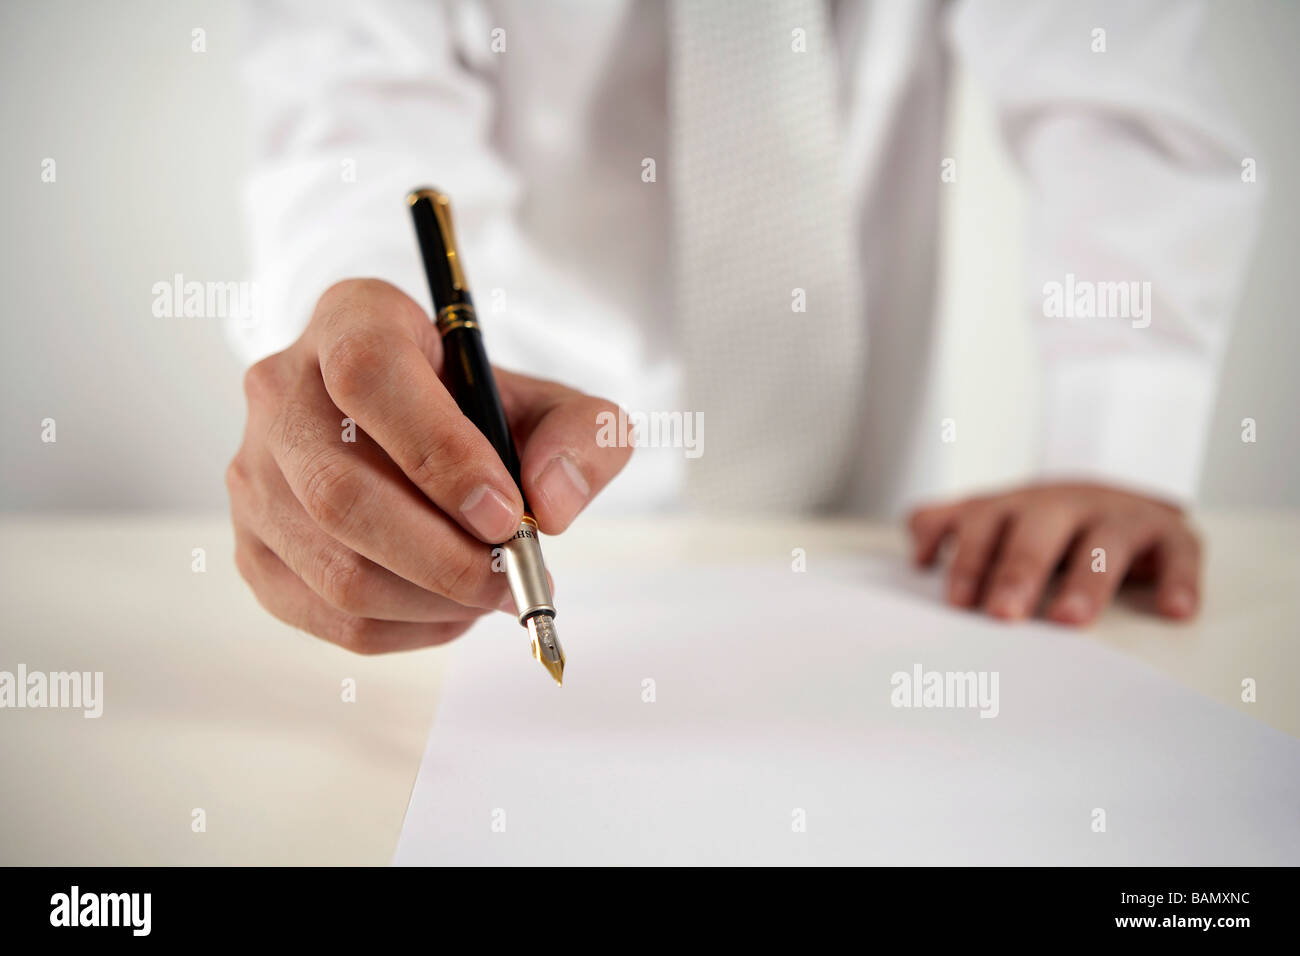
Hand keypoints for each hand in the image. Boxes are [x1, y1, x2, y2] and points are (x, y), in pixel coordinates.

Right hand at [227, 279, 630, 652]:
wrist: (422, 435)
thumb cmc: (482, 413)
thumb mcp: (552, 402)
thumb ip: (582, 435)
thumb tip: (548, 505)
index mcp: (351, 320)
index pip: (368, 378)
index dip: (439, 454)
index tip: (507, 512)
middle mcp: (281, 389)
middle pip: (341, 494)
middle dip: (445, 558)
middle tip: (514, 577)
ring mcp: (253, 472)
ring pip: (334, 568)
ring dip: (432, 601)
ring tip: (490, 591)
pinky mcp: (252, 546)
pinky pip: (325, 615)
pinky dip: (405, 630)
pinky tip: (449, 608)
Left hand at [907, 482, 1200, 624]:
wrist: (1122, 495)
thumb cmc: (1045, 522)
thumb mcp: (996, 517)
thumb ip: (947, 525)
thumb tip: (915, 546)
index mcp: (1016, 505)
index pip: (985, 523)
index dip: (969, 560)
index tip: (957, 603)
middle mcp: (1066, 504)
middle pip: (1039, 528)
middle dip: (1018, 569)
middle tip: (1003, 614)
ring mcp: (1119, 515)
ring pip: (1105, 539)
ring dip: (1087, 579)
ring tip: (1070, 620)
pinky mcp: (1170, 535)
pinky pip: (1181, 552)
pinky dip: (1179, 579)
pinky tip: (1175, 611)